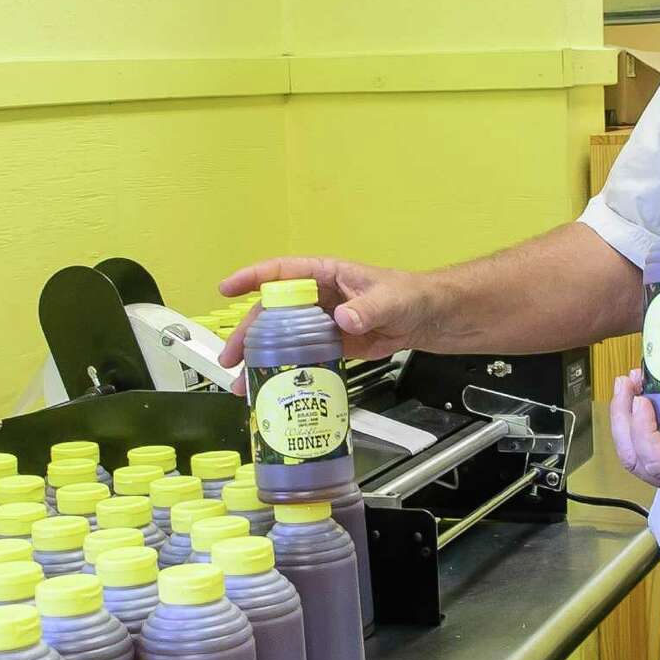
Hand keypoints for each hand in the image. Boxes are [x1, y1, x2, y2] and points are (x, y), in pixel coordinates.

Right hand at [218, 255, 430, 374]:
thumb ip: (368, 308)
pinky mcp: (332, 346)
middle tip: (230, 358)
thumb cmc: (413, 296)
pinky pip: (303, 356)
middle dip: (248, 334)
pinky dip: (287, 371)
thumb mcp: (391, 299)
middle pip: (274, 313)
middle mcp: (318, 298)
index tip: (227, 289)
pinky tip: (273, 387)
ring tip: (242, 383)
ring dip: (261, 359)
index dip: (253, 279)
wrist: (432, 320)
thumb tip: (343, 318)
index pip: (283, 273)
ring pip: (283, 338)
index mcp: (326, 275)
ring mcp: (323, 323)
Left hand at [610, 371, 659, 506]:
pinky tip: (647, 394)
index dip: (642, 431)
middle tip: (627, 383)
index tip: (644, 397)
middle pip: (639, 462)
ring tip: (631, 384)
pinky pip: (656, 445)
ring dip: (628, 421)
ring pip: (642, 456)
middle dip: (624, 422)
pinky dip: (642, 422)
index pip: (659, 462)